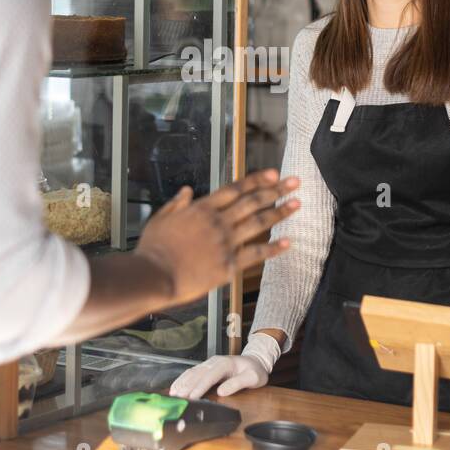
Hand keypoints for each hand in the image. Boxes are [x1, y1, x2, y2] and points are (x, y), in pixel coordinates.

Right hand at [135, 169, 299, 305]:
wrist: (154, 276)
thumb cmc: (152, 250)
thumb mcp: (160, 220)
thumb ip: (176, 204)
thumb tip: (187, 191)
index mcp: (201, 209)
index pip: (234, 189)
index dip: (256, 180)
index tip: (273, 173)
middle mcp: (218, 222)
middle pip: (252, 201)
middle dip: (276, 190)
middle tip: (295, 182)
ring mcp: (225, 243)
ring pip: (258, 223)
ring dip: (280, 212)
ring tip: (297, 204)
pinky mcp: (229, 265)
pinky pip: (256, 254)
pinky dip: (273, 248)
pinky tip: (288, 242)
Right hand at [169, 333, 279, 397]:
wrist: (256, 361)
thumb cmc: (255, 371)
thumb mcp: (253, 378)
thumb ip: (238, 383)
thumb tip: (222, 391)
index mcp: (225, 364)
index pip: (210, 376)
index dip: (200, 387)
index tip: (192, 397)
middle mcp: (215, 362)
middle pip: (197, 374)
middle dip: (187, 386)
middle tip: (178, 399)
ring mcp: (209, 363)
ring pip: (192, 372)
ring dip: (182, 383)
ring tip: (174, 394)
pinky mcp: (207, 367)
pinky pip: (192, 372)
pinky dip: (183, 379)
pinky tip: (176, 387)